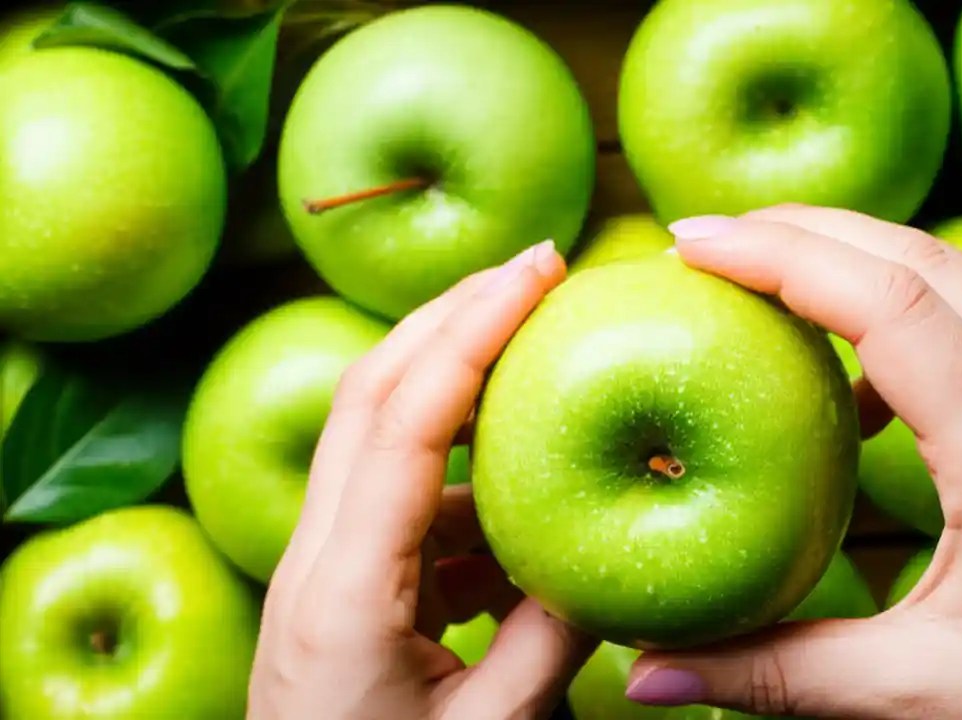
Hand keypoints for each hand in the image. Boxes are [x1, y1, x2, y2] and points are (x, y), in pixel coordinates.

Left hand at [247, 240, 596, 719]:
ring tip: (541, 354)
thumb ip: (551, 638)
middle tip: (538, 266)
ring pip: (381, 436)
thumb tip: (609, 552)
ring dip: (459, 385)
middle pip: (372, 394)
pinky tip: (524, 491)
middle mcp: (316, 560)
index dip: (470, 332)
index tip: (536, 273)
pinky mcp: (342, 586)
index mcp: (346, 590)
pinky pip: (403, 501)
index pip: (405, 420)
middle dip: (453, 315)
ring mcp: (320, 569)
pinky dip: (466, 475)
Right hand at [622, 206, 961, 718]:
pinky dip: (911, 299)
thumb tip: (648, 674)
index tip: (693, 244)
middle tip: (707, 238)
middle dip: (805, 228)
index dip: (782, 256)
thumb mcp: (921, 695)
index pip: (892, 303)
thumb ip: (776, 676)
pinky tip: (862, 362)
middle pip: (925, 255)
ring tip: (768, 268)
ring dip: (860, 251)